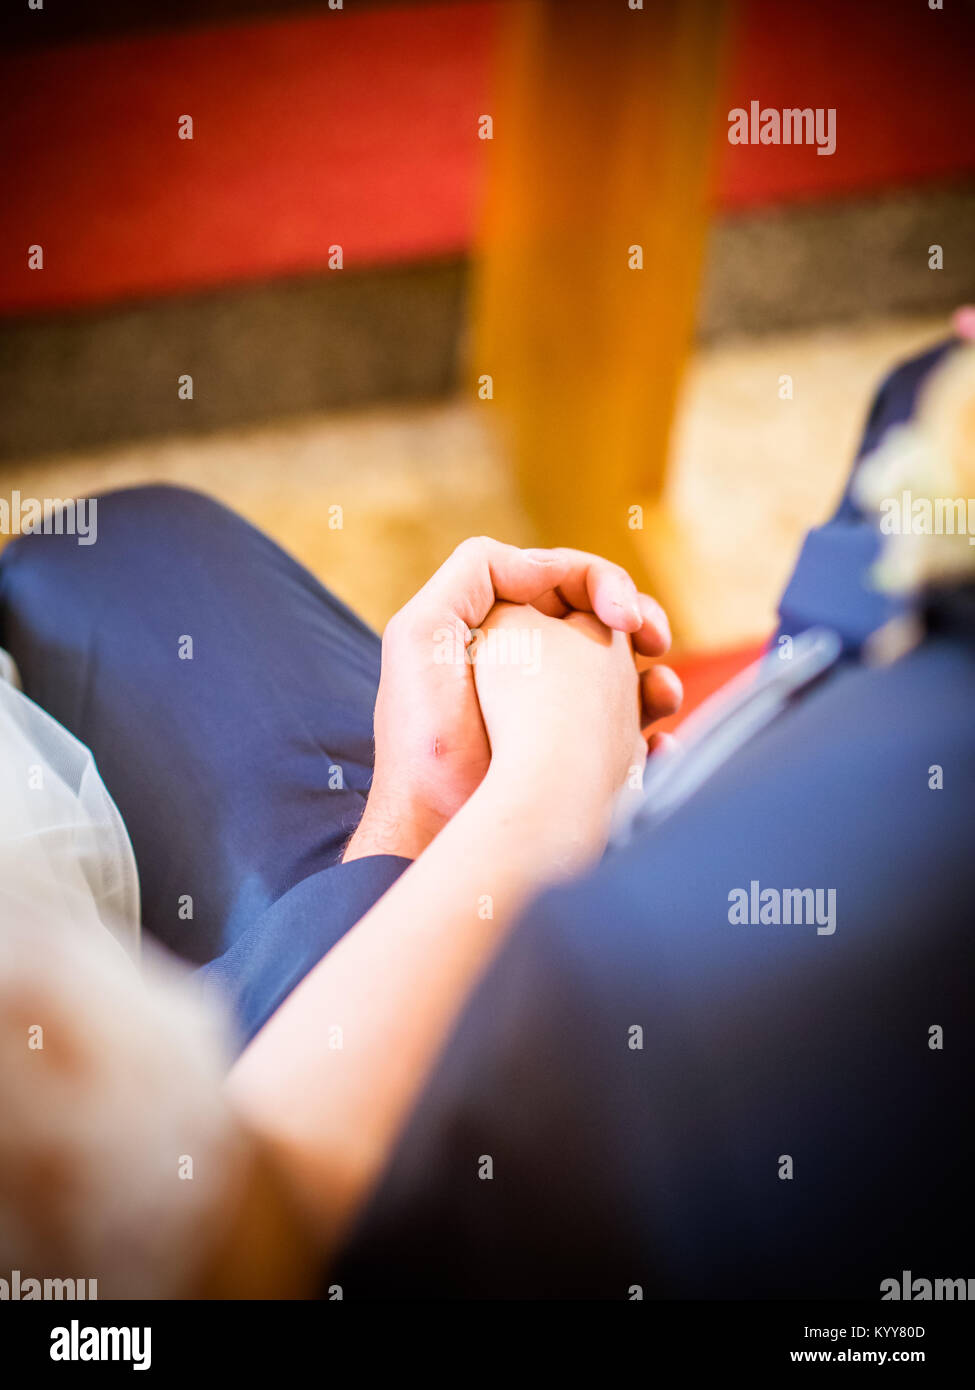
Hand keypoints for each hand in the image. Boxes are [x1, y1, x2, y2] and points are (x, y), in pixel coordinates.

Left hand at [344, 537, 680, 860]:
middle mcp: (532, 669)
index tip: (625, 616)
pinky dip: (656, 737)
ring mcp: (559, 721)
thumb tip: (547, 566)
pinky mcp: (580, 769)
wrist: (438, 828)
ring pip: (628, 682)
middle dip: (641, 622)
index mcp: (499, 628)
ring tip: (663, 696)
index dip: (604, 583)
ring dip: (657, 679)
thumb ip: (477, 571)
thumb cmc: (427, 737)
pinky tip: (657, 745)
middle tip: (657, 639)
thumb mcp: (423, 629)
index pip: (569, 582)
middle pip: (606, 626)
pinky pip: (634, 741)